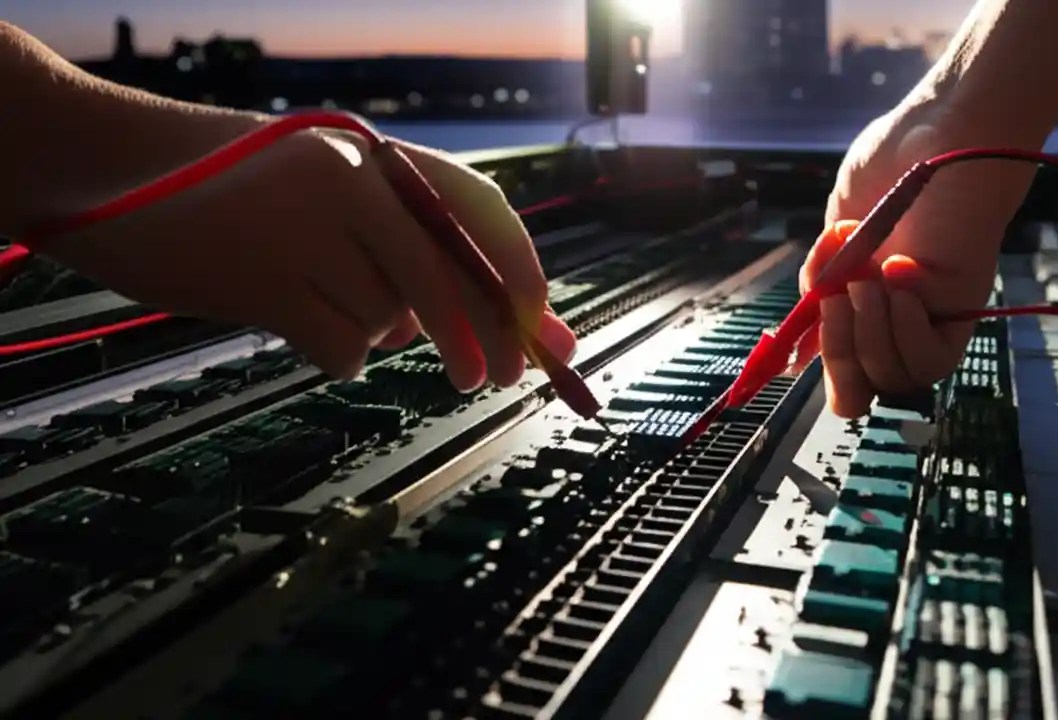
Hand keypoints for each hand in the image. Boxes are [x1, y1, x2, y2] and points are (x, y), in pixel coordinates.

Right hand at [38, 129, 574, 388]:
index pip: (480, 210)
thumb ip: (418, 249)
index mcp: (375, 154)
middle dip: (485, 337)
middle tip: (500, 377)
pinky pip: (342, 346)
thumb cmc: (242, 191)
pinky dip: (334, 350)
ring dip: (372, 330)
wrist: (114, 173)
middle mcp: (349, 181)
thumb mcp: (333, 197)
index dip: (522, 273)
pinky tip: (293, 316)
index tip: (546, 327)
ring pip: (387, 318)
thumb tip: (524, 325)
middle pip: (447, 277)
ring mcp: (305, 228)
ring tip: (316, 294)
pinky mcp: (264, 280)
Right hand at [797, 93, 1048, 417]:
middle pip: (859, 388)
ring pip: (891, 377)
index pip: (842, 370)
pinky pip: (928, 360)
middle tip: (837, 295)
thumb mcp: (835, 239)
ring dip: (869, 331)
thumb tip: (798, 350)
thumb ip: (821, 290)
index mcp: (861, 306)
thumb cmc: (887, 170)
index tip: (794, 346)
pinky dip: (906, 327)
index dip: (819, 366)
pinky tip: (903, 273)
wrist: (936, 134)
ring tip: (872, 275)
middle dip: (835, 348)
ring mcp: (928, 320)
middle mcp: (894, 321)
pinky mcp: (960, 310)